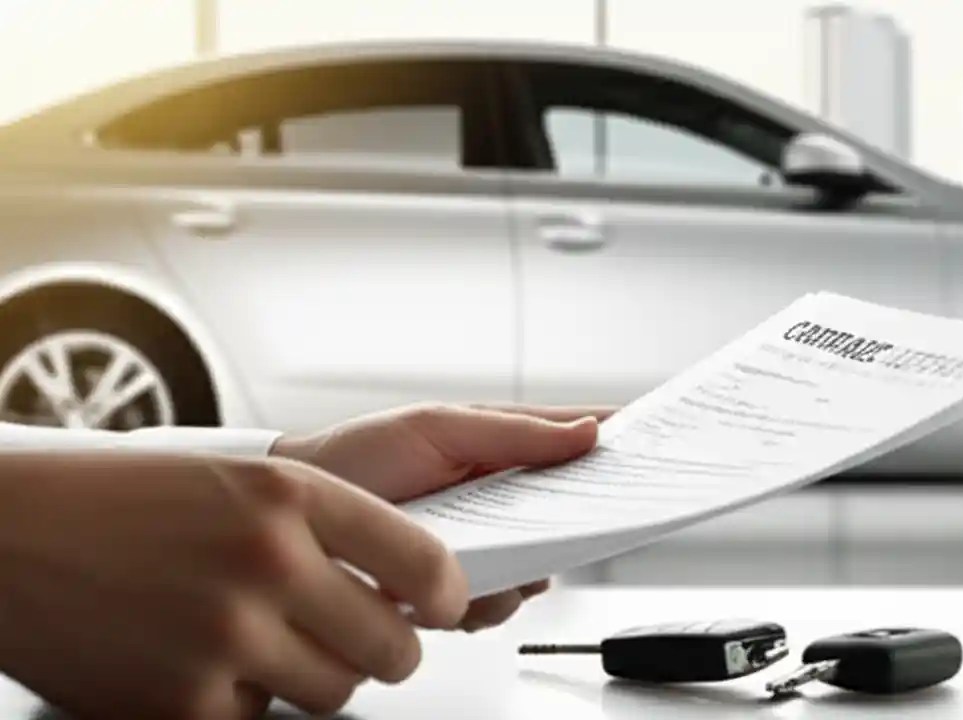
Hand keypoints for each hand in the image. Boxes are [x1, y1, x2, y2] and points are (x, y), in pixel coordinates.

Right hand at [0, 453, 468, 719]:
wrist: (13, 534)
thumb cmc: (124, 500)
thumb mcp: (242, 480)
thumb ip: (328, 525)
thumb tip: (407, 583)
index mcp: (289, 494)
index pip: (422, 560)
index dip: (447, 592)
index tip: (445, 601)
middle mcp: (266, 561)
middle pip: (392, 647)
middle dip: (390, 648)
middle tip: (371, 637)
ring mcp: (224, 636)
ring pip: (337, 691)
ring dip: (320, 674)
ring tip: (274, 640)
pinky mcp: (183, 702)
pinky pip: (262, 719)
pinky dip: (245, 698)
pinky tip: (208, 660)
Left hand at [271, 404, 612, 631]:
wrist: (297, 521)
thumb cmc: (360, 457)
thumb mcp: (437, 428)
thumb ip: (513, 433)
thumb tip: (586, 430)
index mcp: (504, 447)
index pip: (580, 441)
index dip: (623, 443)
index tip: (663, 445)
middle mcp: (503, 499)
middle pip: (574, 515)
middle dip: (574, 524)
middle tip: (553, 520)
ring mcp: (486, 546)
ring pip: (540, 570)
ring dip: (518, 569)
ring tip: (479, 553)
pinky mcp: (459, 590)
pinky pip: (498, 605)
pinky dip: (481, 601)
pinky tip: (449, 584)